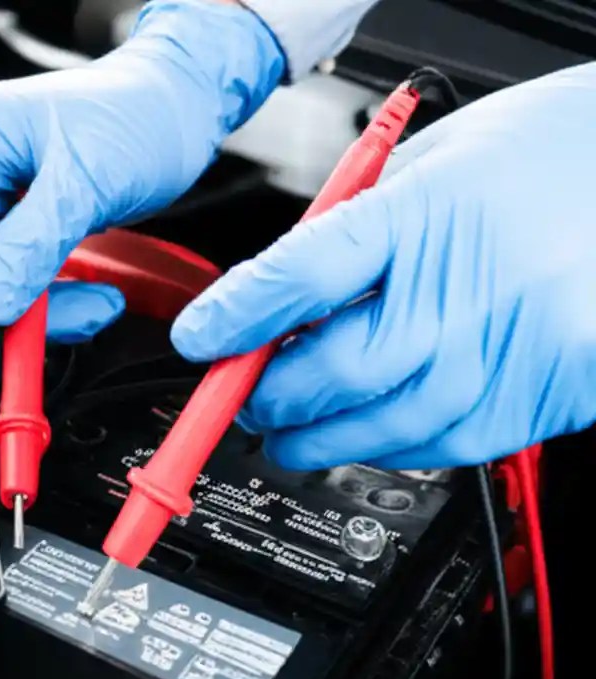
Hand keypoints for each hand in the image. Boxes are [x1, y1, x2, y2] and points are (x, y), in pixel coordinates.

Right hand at [0, 0, 283, 355]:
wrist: (188, 105)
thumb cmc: (144, 111)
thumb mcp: (89, 181)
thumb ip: (33, 244)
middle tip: (29, 336)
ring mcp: (0, 197)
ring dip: (32, 311)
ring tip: (89, 310)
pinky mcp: (27, 223)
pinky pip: (19, 279)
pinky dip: (52, 304)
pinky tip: (91, 301)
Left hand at [171, 63, 595, 469]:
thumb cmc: (534, 156)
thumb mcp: (424, 167)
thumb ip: (349, 233)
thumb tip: (275, 297)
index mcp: (425, 209)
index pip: (304, 273)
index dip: (238, 316)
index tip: (199, 340)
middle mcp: (471, 281)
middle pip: (341, 366)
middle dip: (273, 396)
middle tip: (244, 399)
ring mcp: (518, 342)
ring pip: (392, 425)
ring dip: (324, 439)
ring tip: (291, 433)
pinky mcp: (554, 389)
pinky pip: (454, 443)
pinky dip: (396, 446)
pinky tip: (372, 432)